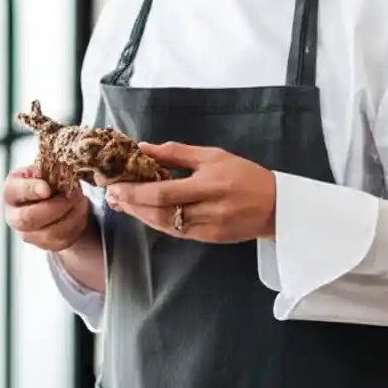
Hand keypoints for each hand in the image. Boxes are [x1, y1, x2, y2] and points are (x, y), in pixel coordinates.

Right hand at [3, 166, 91, 251]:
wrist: (52, 199)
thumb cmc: (44, 181)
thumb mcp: (43, 170)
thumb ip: (47, 171)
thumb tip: (59, 174)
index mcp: (11, 192)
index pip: (16, 192)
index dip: (31, 190)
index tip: (47, 189)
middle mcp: (14, 217)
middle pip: (29, 218)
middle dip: (56, 206)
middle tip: (74, 194)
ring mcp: (28, 234)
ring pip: (50, 233)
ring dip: (71, 216)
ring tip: (82, 200)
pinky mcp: (45, 245)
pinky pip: (63, 241)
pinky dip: (77, 225)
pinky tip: (80, 211)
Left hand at [105, 142, 276, 242]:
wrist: (277, 206)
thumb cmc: (244, 174)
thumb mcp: (213, 155)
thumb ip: (177, 152)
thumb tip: (144, 148)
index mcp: (210, 184)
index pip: (164, 192)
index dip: (136, 192)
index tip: (115, 186)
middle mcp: (209, 209)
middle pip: (160, 212)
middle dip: (132, 205)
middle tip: (111, 196)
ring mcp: (209, 228)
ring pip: (166, 225)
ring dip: (140, 215)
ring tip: (122, 204)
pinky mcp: (210, 239)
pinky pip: (177, 233)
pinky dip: (158, 223)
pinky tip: (144, 213)